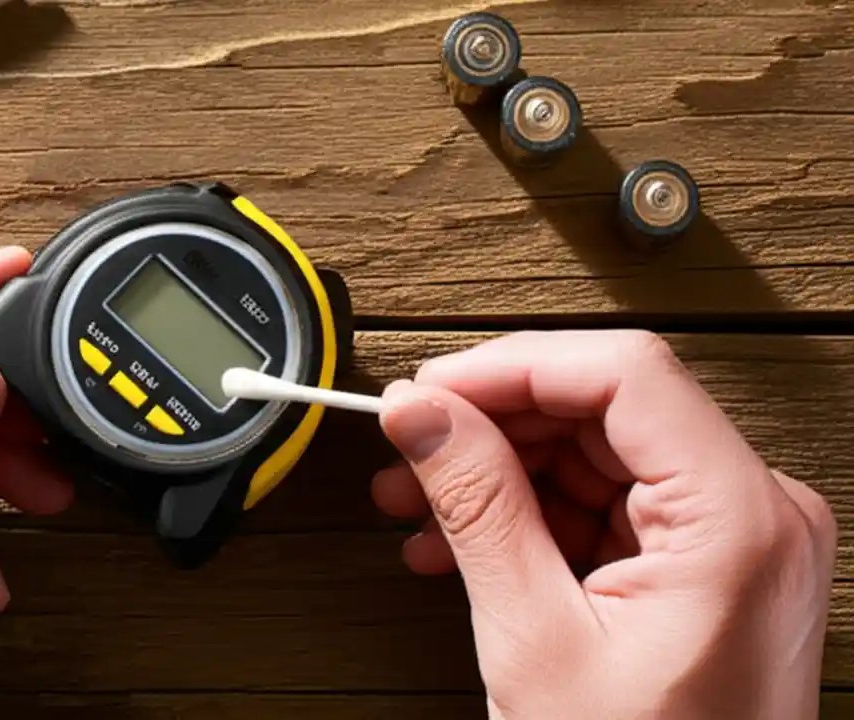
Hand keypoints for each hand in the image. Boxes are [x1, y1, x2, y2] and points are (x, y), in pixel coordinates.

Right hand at [373, 331, 835, 718]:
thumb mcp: (536, 639)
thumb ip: (477, 507)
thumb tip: (423, 415)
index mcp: (739, 521)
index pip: (623, 375)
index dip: (512, 367)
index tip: (433, 390)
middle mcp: (755, 515)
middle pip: (605, 409)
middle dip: (493, 425)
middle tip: (412, 447)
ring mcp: (733, 541)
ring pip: (596, 454)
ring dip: (499, 473)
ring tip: (421, 505)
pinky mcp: (704, 567)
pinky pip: (605, 506)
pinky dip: (530, 516)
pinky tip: (464, 543)